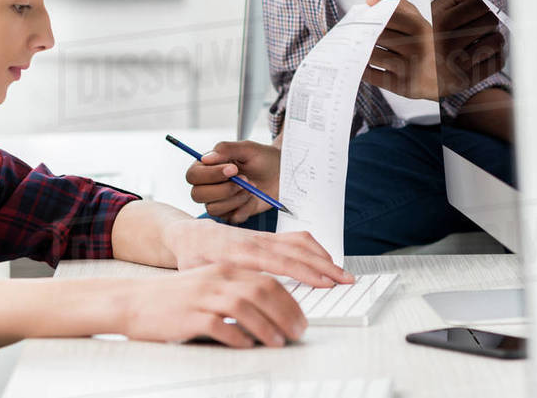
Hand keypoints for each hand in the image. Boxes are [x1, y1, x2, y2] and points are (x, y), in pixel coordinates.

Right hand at [117, 263, 306, 347]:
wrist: (133, 301)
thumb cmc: (172, 298)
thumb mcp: (207, 284)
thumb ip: (235, 290)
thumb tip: (269, 308)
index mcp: (223, 269)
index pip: (266, 280)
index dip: (289, 300)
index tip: (300, 317)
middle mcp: (215, 279)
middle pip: (261, 290)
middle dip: (286, 313)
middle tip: (298, 332)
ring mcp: (202, 296)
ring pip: (245, 306)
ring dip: (267, 326)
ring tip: (278, 341)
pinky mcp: (189, 315)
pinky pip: (219, 325)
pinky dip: (237, 336)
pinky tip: (246, 345)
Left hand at [162, 217, 353, 286]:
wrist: (189, 235)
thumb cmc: (193, 257)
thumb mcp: (201, 275)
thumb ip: (223, 286)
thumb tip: (243, 303)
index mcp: (242, 253)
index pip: (282, 262)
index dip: (306, 273)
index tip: (326, 283)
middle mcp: (258, 241)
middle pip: (299, 251)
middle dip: (325, 266)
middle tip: (347, 281)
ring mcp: (264, 237)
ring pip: (301, 242)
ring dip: (324, 256)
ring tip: (341, 272)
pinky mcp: (267, 236)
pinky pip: (296, 238)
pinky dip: (314, 248)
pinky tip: (322, 259)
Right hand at [185, 140, 278, 222]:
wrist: (282, 174)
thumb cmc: (262, 158)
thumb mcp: (247, 148)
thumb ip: (225, 149)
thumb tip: (205, 159)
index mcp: (206, 167)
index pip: (193, 176)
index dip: (211, 175)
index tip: (234, 169)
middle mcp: (208, 186)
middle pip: (197, 195)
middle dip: (223, 189)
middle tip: (245, 180)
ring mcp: (219, 201)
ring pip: (213, 208)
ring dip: (236, 198)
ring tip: (252, 187)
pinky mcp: (231, 214)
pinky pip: (231, 218)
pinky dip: (245, 208)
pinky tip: (253, 198)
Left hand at [363, 0, 438, 99]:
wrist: (443, 78)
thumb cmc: (426, 47)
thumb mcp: (417, 21)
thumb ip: (397, 4)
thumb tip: (371, 0)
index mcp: (421, 28)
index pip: (386, 16)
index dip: (370, 16)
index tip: (361, 16)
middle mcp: (418, 48)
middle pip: (377, 36)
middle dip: (362, 34)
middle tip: (353, 33)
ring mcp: (410, 68)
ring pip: (372, 55)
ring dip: (360, 51)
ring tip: (357, 47)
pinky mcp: (402, 86)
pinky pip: (372, 75)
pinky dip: (362, 68)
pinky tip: (362, 64)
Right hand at [431, 0, 505, 94]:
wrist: (415, 73)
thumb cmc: (428, 37)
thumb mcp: (434, 10)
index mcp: (439, 23)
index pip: (479, 5)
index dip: (482, 5)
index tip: (478, 10)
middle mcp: (447, 44)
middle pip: (491, 21)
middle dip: (489, 21)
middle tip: (481, 25)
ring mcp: (458, 63)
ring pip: (497, 41)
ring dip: (494, 38)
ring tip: (483, 39)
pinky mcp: (467, 79)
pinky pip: (497, 62)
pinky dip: (495, 56)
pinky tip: (483, 54)